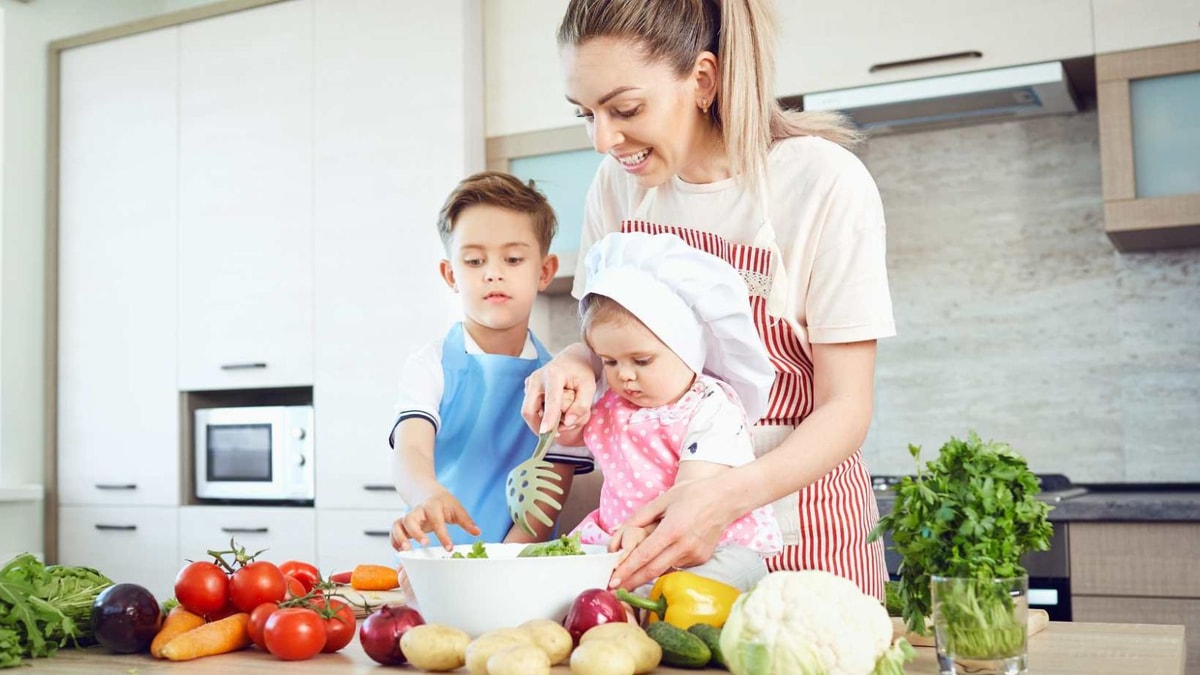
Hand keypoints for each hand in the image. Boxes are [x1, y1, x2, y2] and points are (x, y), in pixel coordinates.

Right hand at [390, 489, 480, 551]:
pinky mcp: (402, 524)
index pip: (437, 520)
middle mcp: (417, 510)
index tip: (449, 548)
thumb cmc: (443, 502)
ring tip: (406, 550)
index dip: (443, 535)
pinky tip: (400, 551)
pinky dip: (394, 541)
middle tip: (425, 545)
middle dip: (415, 533)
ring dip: (400, 537)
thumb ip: (466, 521)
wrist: (427, 492)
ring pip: (397, 524)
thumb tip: (477, 533)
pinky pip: (393, 531)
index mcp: (432, 506)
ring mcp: (408, 517)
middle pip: (410, 519)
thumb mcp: (457, 508)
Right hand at [522, 344, 595, 434]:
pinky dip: (541, 415)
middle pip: (529, 410)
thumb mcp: (589, 386)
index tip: (546, 433)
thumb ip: (581, 405)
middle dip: (538, 427)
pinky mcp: (528, 388)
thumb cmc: (582, 372)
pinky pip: (531, 407)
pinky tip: (554, 412)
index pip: (550, 400)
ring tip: (559, 421)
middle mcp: (537, 378)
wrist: (572, 358)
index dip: (548, 418)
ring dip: (541, 422)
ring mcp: (530, 383)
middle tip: (555, 435)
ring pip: (529, 411)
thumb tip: (567, 422)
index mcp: (554, 374)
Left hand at [608, 476, 736, 589]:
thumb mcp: (662, 499)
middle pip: (652, 570)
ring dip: (646, 575)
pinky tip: (657, 560)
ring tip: (629, 578)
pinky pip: (677, 565)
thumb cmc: (692, 494)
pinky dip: (664, 564)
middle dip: (632, 581)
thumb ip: (638, 518)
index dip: (627, 569)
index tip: (613, 580)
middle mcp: (684, 546)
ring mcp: (694, 555)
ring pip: (664, 569)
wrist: (726, 499)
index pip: (644, 555)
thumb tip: (615, 531)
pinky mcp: (701, 559)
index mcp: (672, 530)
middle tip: (614, 589)